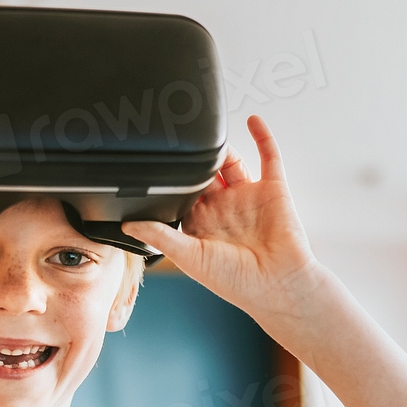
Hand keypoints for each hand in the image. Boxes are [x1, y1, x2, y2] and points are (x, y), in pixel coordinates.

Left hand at [121, 115, 316, 320]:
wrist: (279, 286)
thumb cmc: (237, 282)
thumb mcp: (190, 258)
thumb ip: (160, 236)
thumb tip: (127, 225)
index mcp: (202, 224)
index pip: (180, 193)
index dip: (170, 179)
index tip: (152, 162)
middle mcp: (224, 208)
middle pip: (204, 172)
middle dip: (193, 158)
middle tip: (177, 139)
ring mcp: (248, 197)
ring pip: (230, 162)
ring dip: (220, 146)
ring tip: (207, 132)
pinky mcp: (272, 190)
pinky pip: (268, 157)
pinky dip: (262, 137)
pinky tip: (251, 120)